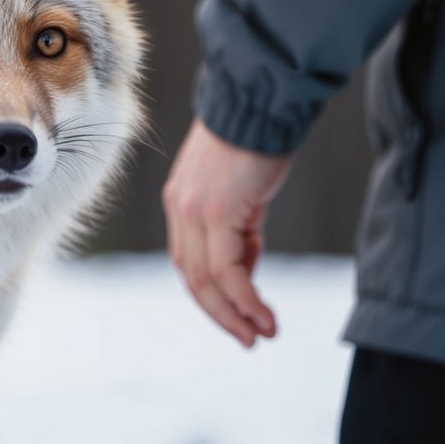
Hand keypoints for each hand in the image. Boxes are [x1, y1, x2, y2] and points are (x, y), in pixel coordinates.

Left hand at [162, 118, 291, 347]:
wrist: (258, 103)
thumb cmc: (255, 141)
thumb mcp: (239, 190)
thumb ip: (237, 225)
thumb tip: (246, 261)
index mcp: (180, 203)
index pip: (188, 262)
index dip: (211, 296)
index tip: (239, 318)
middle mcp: (180, 209)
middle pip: (193, 278)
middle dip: (221, 314)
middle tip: (249, 339)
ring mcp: (195, 210)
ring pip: (207, 280)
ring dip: (235, 313)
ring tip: (263, 334)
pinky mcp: (217, 210)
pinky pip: (227, 269)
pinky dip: (245, 298)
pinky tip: (264, 314)